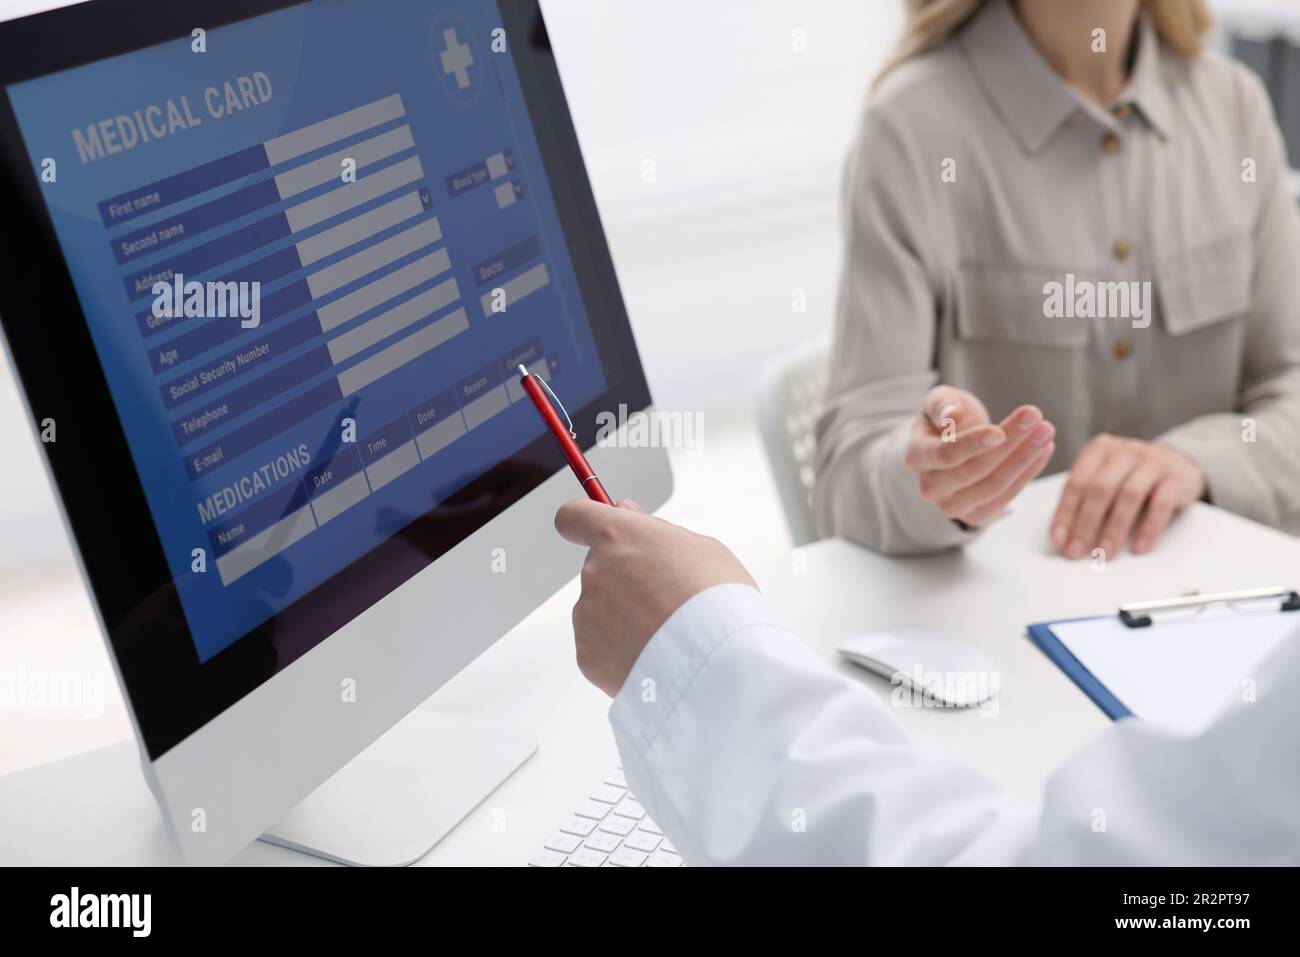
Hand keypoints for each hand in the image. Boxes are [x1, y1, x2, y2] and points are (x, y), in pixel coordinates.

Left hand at [554, 498, 754, 695]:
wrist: (715, 666)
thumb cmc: (717, 601)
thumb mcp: (701, 548)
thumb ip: (655, 529)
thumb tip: (625, 511)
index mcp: (618, 537)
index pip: (575, 516)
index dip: (582, 522)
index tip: (591, 530)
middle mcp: (594, 572)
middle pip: (599, 568)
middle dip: (625, 579)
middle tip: (665, 599)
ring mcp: (587, 616)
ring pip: (601, 609)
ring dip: (625, 617)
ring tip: (667, 634)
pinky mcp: (587, 655)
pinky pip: (602, 646)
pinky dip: (622, 650)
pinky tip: (655, 656)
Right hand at [904, 385, 1056, 526]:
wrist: (950, 447)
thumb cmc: (946, 420)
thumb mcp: (940, 401)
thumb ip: (942, 404)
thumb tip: (951, 416)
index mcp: (917, 457)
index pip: (944, 454)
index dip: (972, 444)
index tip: (999, 431)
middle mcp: (930, 487)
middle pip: (974, 470)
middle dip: (1010, 443)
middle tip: (1036, 418)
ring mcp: (951, 506)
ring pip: (993, 485)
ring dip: (1025, 458)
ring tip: (1046, 431)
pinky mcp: (974, 516)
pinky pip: (1006, 498)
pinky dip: (1028, 473)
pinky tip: (1044, 450)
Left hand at [1050, 434, 1205, 558]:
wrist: (1179, 463)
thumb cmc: (1131, 476)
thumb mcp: (1106, 477)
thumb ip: (1084, 498)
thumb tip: (1063, 536)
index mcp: (1099, 449)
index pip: (1076, 482)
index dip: (1065, 513)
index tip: (1059, 539)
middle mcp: (1125, 451)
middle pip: (1100, 489)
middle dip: (1085, 524)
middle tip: (1077, 551)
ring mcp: (1153, 461)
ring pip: (1128, 496)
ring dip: (1114, 529)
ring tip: (1105, 554)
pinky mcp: (1177, 477)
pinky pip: (1161, 505)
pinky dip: (1148, 529)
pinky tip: (1139, 548)